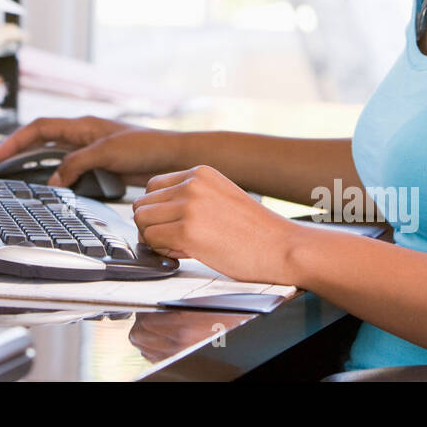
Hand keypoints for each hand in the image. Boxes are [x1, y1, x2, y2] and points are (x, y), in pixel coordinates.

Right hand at [0, 116, 185, 187]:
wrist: (173, 158)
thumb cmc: (145, 148)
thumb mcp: (106, 153)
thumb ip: (77, 163)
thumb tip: (53, 180)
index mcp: (82, 126)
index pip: (40, 128)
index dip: (15, 140)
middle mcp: (84, 135)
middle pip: (43, 141)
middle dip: (19, 151)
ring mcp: (92, 151)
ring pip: (56, 157)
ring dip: (39, 166)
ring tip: (19, 180)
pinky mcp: (101, 166)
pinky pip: (72, 170)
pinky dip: (60, 178)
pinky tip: (55, 190)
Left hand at [132, 165, 297, 285]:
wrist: (284, 247)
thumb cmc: (257, 231)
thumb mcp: (222, 197)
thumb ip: (191, 197)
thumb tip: (157, 212)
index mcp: (200, 173)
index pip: (153, 186)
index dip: (159, 210)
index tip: (175, 224)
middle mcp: (192, 184)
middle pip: (143, 204)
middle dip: (154, 225)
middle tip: (176, 240)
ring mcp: (189, 207)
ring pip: (142, 221)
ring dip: (156, 239)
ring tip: (182, 246)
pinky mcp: (187, 232)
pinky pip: (152, 241)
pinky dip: (163, 251)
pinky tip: (186, 254)